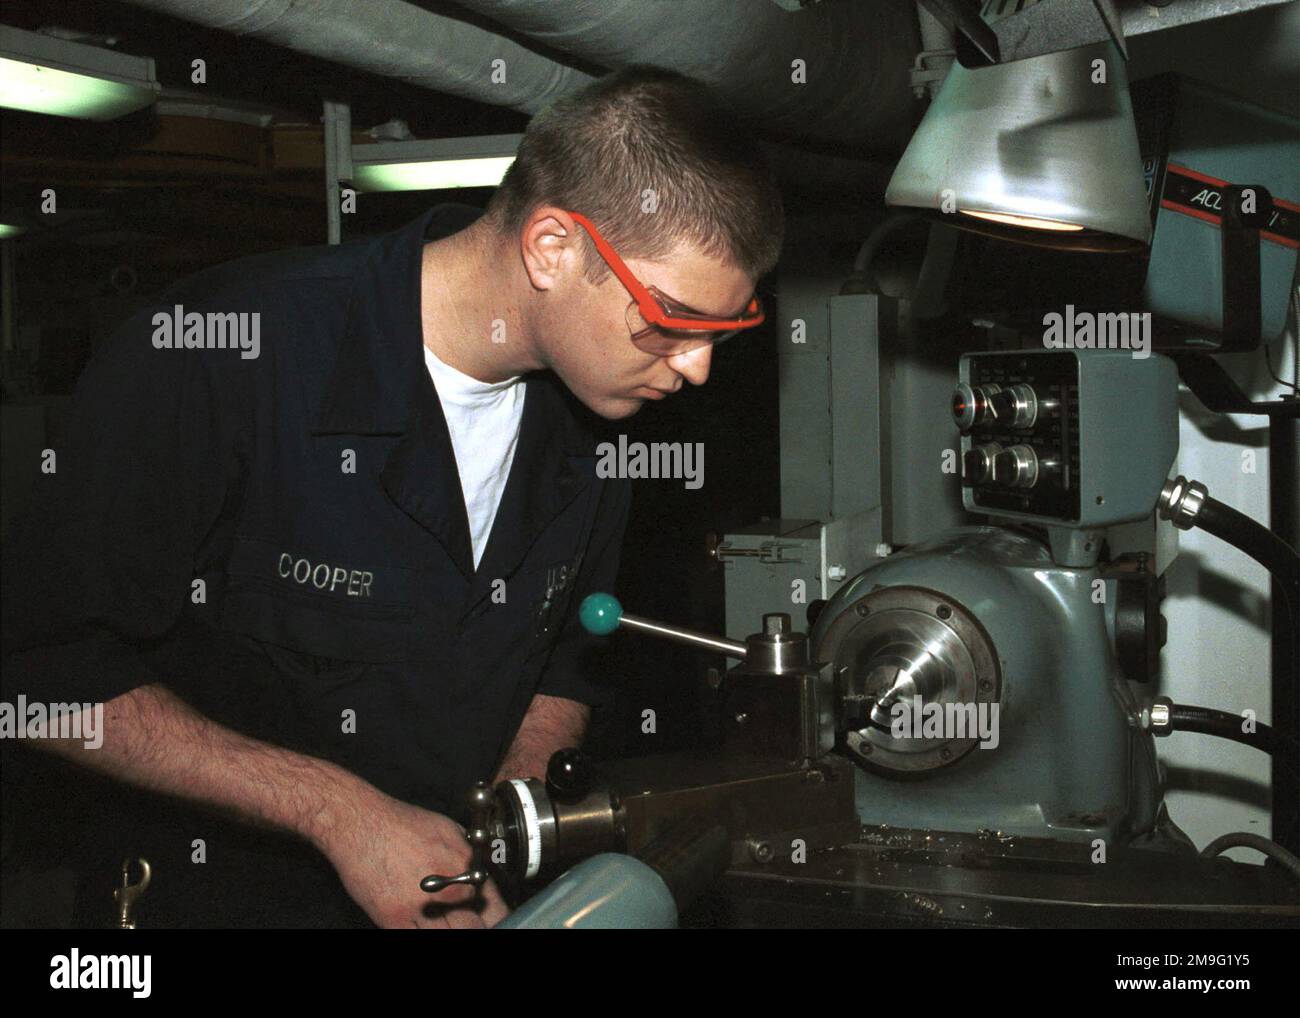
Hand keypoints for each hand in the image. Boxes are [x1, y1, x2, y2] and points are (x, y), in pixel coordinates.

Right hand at [314, 788, 509, 927]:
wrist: (360, 823)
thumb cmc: (401, 824)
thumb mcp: (448, 831)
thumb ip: (468, 860)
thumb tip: (481, 881)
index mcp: (467, 867)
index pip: (495, 907)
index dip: (495, 917)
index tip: (491, 920)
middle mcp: (450, 890)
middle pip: (475, 928)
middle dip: (473, 926)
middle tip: (467, 923)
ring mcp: (423, 909)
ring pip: (450, 936)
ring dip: (449, 929)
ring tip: (444, 922)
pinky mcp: (395, 920)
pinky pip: (415, 938)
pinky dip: (422, 932)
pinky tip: (422, 924)